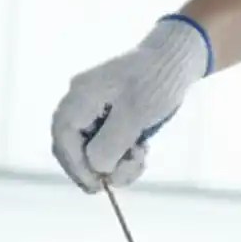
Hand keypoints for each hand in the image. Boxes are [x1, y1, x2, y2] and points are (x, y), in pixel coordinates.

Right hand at [51, 17, 209, 192]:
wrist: (177, 55)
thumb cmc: (157, 80)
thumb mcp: (137, 113)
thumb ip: (111, 143)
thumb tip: (96, 169)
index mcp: (79, 98)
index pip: (63, 140)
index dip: (76, 166)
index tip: (97, 186)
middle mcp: (78, 104)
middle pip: (71, 147)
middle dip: (93, 167)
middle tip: (116, 180)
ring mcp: (90, 109)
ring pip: (87, 149)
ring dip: (112, 162)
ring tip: (140, 156)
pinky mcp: (104, 115)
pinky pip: (101, 143)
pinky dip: (119, 153)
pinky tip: (139, 149)